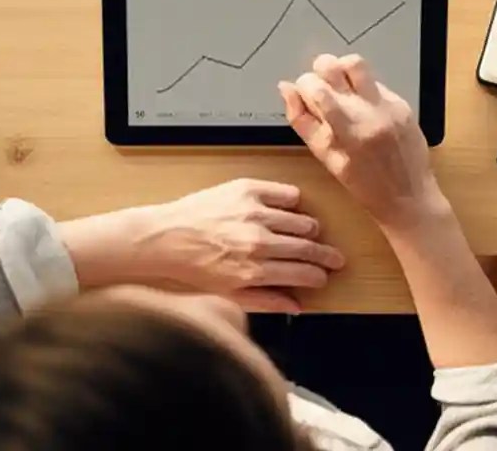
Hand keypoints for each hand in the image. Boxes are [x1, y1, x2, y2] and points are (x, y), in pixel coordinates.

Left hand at [58, 179, 344, 313]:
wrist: (163, 238)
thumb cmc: (192, 269)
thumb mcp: (228, 294)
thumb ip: (266, 301)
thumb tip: (297, 306)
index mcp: (254, 271)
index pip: (303, 273)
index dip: (319, 275)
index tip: (325, 275)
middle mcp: (257, 241)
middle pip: (308, 247)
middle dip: (325, 255)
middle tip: (333, 257)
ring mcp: (253, 213)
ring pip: (302, 221)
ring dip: (310, 230)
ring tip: (310, 234)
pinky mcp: (246, 189)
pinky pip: (286, 194)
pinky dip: (293, 203)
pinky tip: (290, 211)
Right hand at [279, 54, 449, 229]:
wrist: (409, 196)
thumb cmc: (365, 186)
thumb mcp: (327, 159)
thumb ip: (303, 122)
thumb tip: (287, 90)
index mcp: (349, 130)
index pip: (317, 88)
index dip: (303, 84)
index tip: (301, 91)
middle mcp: (370, 112)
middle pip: (336, 67)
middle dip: (319, 70)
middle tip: (318, 86)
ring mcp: (389, 104)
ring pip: (357, 64)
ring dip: (341, 69)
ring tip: (338, 87)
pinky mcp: (402, 103)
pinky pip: (375, 82)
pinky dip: (361, 88)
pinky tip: (361, 107)